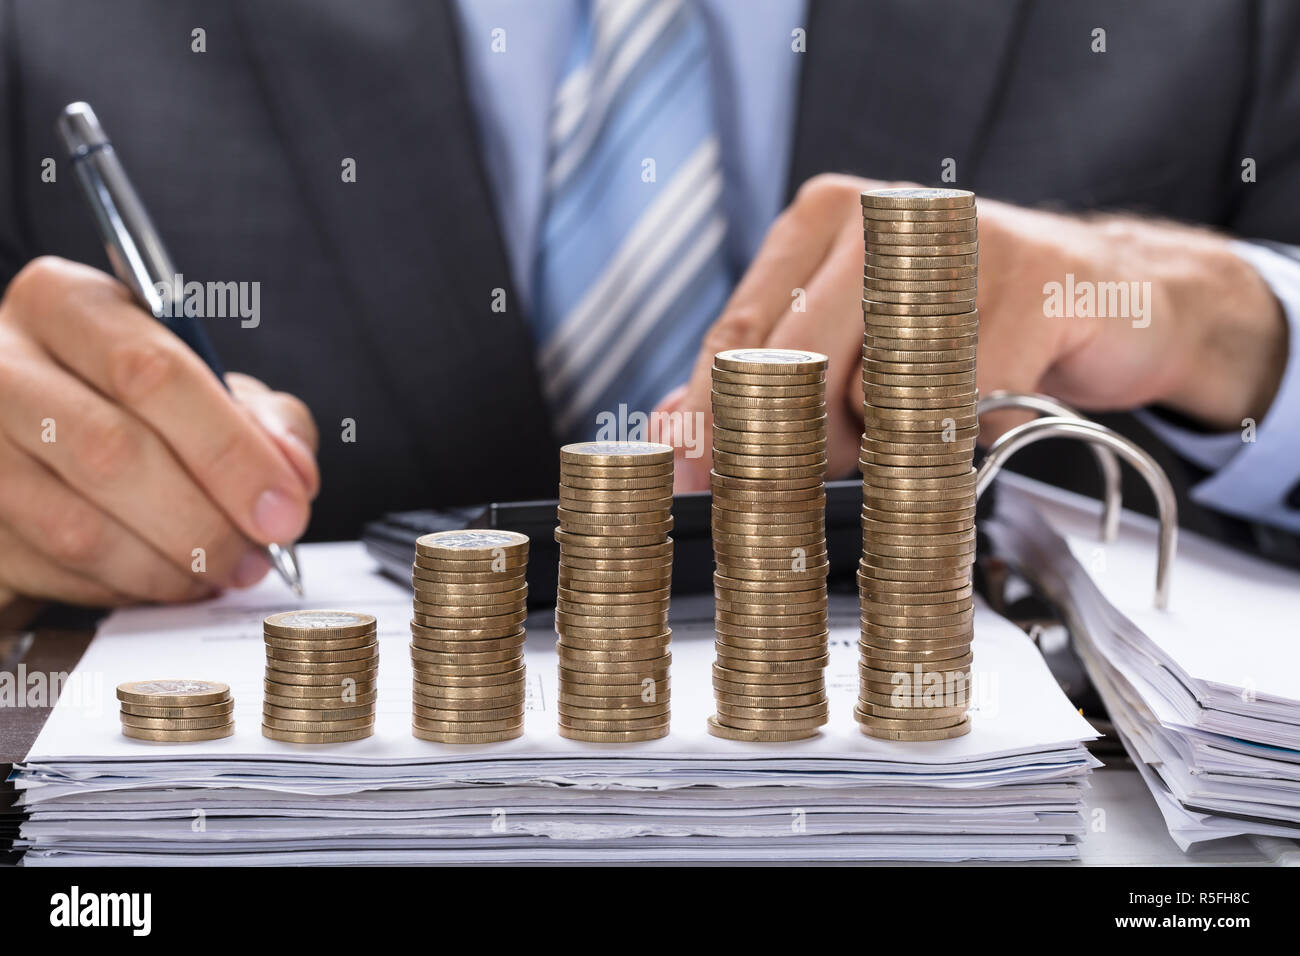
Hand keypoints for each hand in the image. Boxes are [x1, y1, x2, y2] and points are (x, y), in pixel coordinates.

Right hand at [0, 257, 318, 606]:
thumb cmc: (138, 405)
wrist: (44, 442)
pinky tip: (164, 577)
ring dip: (169, 566)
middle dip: (205, 519)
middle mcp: (3, 367)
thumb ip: (265, 421)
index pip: (152, 372)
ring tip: (220, 571)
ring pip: (78, 526)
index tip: (285, 506)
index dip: (230, 450)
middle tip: (258, 554)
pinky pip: (55, 571)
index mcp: (69, 305)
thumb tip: (292, 473)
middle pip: (111, 451)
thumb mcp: (210, 388)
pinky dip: (126, 587)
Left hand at [658, 174, 1287, 490]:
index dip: (711, 419)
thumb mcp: (851, 343)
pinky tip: (984, 403)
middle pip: (795, 367)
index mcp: (825, 217)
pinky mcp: (1027, 289)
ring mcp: (960, 244)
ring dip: (884, 444)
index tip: (695, 478)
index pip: (740, 332)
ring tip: (921, 418)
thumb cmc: (964, 323)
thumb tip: (673, 431)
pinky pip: (955, 406)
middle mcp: (884, 216)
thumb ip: (763, 384)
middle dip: (801, 446)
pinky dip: (959, 432)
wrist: (1102, 298)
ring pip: (871, 396)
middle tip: (828, 471)